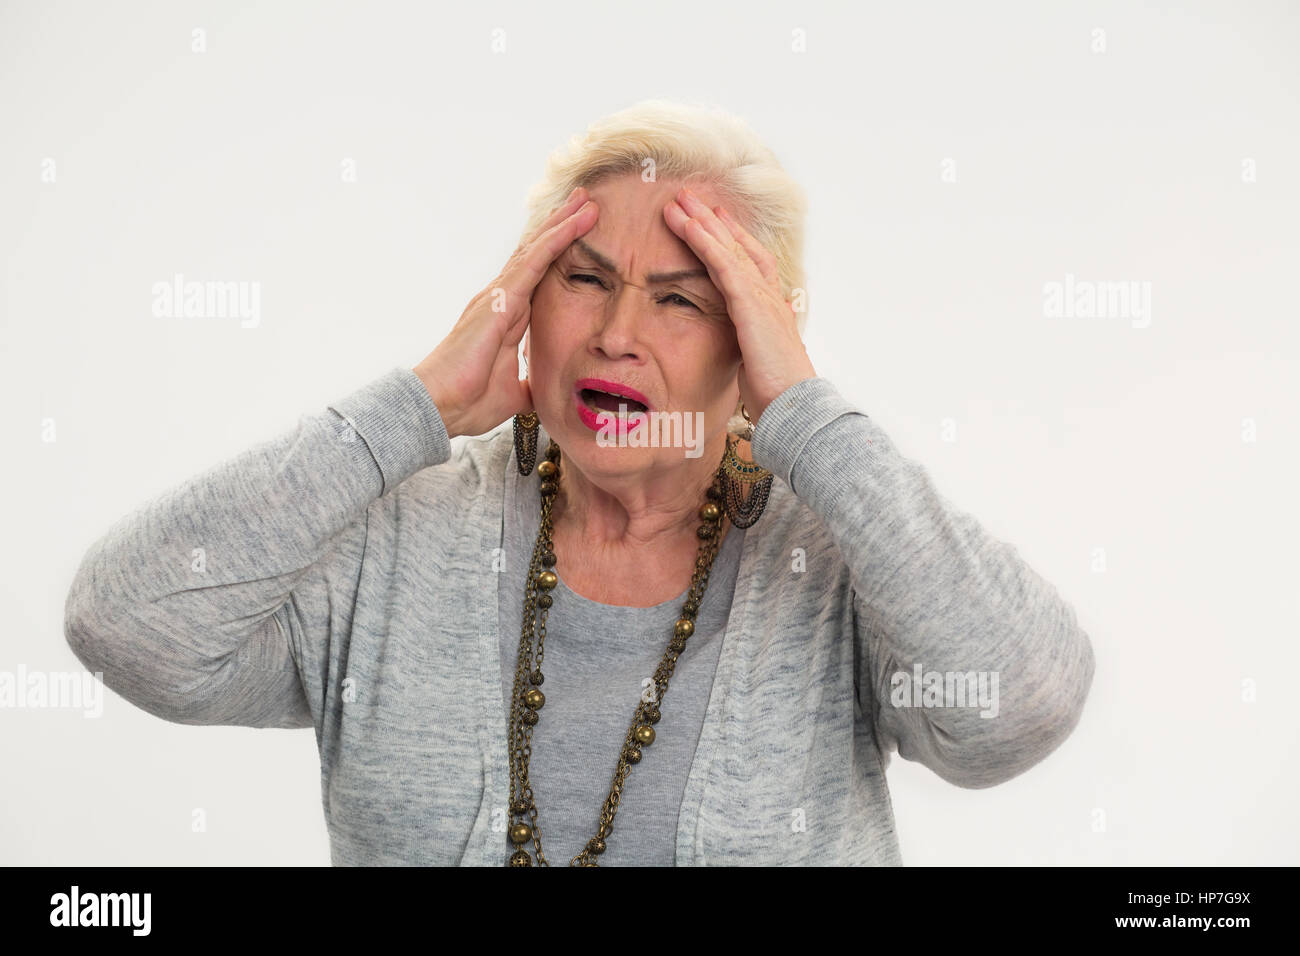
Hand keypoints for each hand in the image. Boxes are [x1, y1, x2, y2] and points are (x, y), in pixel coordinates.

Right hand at [412, 187, 597, 438]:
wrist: (441, 407)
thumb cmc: (468, 401)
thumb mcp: (514, 393)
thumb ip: (529, 384)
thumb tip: (544, 390)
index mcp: (508, 318)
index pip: (539, 278)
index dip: (558, 255)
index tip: (580, 235)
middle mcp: (502, 298)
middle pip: (537, 254)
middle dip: (561, 227)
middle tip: (585, 203)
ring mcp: (498, 294)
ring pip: (537, 249)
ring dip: (562, 223)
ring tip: (585, 200)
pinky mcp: (500, 298)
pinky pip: (533, 261)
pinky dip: (555, 239)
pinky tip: (573, 221)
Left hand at [662, 186, 815, 421]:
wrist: (794, 405)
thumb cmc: (777, 393)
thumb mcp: (760, 363)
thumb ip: (753, 346)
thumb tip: (755, 344)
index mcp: (770, 310)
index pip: (751, 264)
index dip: (734, 239)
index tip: (716, 219)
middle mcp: (768, 297)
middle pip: (738, 247)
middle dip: (713, 221)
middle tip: (690, 197)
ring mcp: (761, 297)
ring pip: (727, 249)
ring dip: (702, 222)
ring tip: (680, 200)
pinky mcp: (750, 304)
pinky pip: (723, 265)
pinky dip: (705, 242)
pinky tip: (689, 225)